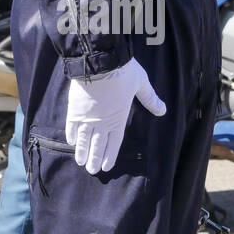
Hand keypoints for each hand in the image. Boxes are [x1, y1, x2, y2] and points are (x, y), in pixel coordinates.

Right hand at [65, 57, 165, 173]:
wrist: (100, 62)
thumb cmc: (123, 72)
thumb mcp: (141, 84)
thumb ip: (150, 99)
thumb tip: (163, 110)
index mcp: (118, 118)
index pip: (115, 142)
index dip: (110, 155)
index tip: (107, 166)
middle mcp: (102, 122)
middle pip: (98, 145)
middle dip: (95, 159)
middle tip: (92, 171)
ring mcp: (87, 117)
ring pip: (83, 139)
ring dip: (82, 152)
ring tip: (80, 162)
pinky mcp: (74, 109)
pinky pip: (71, 126)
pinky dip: (71, 135)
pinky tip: (71, 142)